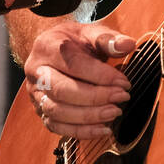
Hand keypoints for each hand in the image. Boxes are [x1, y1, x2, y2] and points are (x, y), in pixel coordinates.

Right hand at [23, 22, 134, 138]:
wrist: (54, 49)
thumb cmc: (74, 41)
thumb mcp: (90, 32)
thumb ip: (109, 39)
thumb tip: (128, 44)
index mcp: (47, 46)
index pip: (73, 64)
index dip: (100, 75)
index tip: (124, 82)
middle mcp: (36, 71)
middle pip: (62, 90)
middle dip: (95, 97)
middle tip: (121, 97)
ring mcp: (36, 94)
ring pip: (58, 111)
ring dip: (90, 116)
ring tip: (115, 112)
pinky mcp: (41, 111)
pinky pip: (58, 127)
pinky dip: (82, 131)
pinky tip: (104, 129)